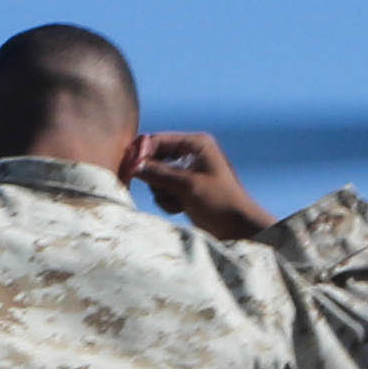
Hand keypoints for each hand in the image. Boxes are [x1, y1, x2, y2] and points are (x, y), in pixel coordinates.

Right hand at [126, 129, 276, 240]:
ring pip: (157, 177)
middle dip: (155, 178)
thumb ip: (158, 173)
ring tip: (176, 202)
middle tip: (162, 191)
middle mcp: (192, 153)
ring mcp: (188, 172)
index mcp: (196, 144)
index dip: (142, 153)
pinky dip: (167, 200)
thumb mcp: (186, 185)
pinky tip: (179, 208)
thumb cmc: (220, 202)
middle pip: (155, 158)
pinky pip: (164, 190)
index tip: (129, 168)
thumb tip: (133, 165)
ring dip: (162, 192)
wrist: (238, 229)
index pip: (159, 140)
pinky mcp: (186, 189)